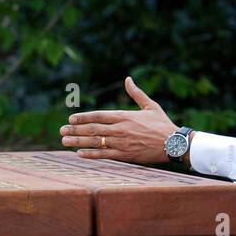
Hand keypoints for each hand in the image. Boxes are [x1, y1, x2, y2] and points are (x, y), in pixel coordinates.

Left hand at [60, 76, 177, 164]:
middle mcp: (120, 129)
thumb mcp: (150, 105)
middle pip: (93, 129)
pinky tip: (79, 154)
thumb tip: (128, 79)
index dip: (83, 117)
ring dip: (78, 142)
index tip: (71, 119)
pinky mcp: (124, 155)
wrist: (173, 143)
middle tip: (61, 131)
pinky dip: (91, 154)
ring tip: (65, 142)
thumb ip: (136, 93)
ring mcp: (121, 143)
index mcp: (124, 116)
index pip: (98, 116)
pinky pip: (104, 154)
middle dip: (75, 130)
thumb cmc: (162, 124)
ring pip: (95, 142)